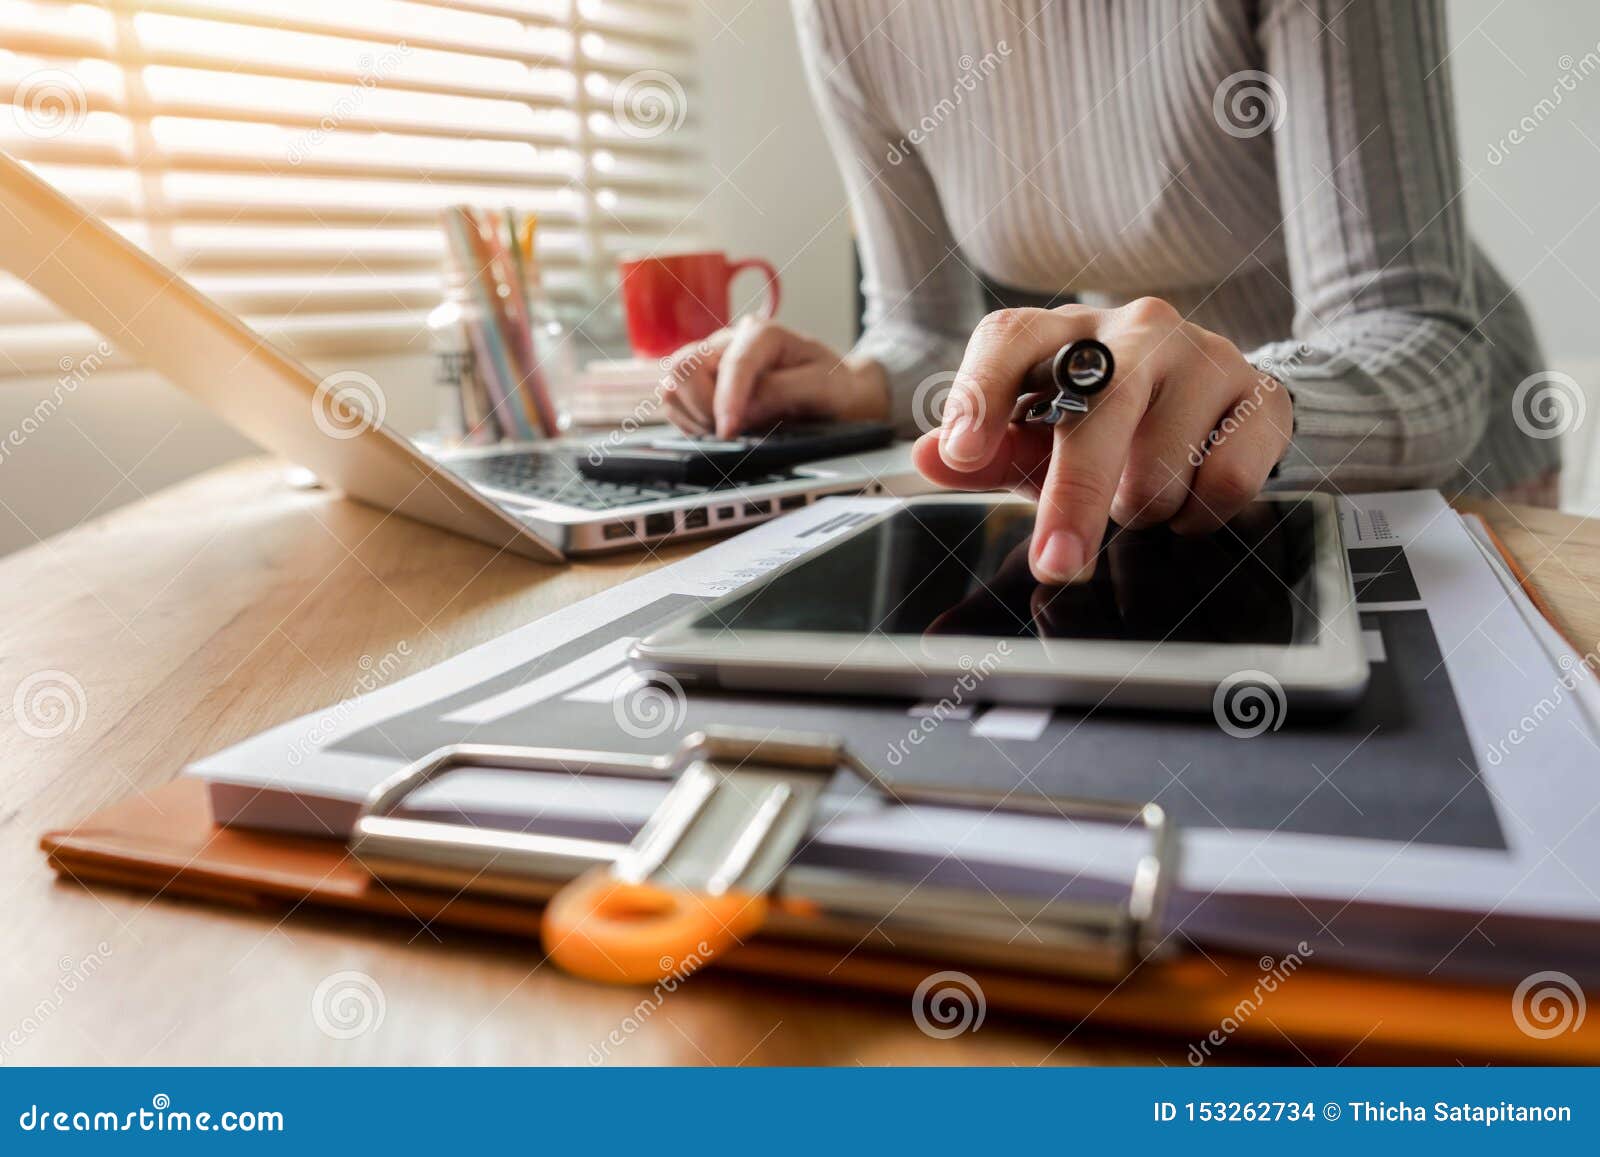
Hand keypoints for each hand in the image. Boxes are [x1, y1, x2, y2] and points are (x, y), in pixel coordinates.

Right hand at [659, 318, 888, 437]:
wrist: (837, 392)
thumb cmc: (834, 386)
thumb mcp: (822, 388)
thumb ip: (782, 393)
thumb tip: (742, 410)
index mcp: (763, 333)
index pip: (732, 364)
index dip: (725, 401)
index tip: (729, 432)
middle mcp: (731, 340)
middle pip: (686, 367)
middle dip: (704, 407)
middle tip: (734, 431)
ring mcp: (713, 360)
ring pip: (674, 383)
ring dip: (694, 416)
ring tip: (729, 431)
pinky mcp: (702, 381)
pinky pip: (674, 401)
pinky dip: (689, 421)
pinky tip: (718, 428)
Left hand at [911, 298, 1293, 583]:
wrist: (1212, 401)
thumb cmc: (1104, 423)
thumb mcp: (1035, 439)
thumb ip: (983, 453)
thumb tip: (927, 457)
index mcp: (1061, 334)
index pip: (1009, 342)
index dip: (982, 395)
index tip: (962, 452)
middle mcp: (1134, 330)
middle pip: (1100, 408)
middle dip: (1074, 499)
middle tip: (1058, 565)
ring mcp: (1203, 355)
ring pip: (1162, 463)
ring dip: (1141, 508)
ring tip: (1137, 496)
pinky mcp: (1261, 394)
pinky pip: (1224, 481)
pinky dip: (1197, 515)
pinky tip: (1187, 498)